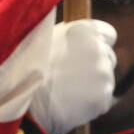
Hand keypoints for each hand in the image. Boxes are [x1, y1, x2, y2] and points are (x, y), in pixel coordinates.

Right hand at [29, 19, 117, 133]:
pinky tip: (72, 103)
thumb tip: (80, 34)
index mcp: (85, 30)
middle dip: (94, 66)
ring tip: (68, 91)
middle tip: (71, 76)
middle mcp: (99, 50)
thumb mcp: (46, 38)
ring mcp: (104, 75)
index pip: (109, 33)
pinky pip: (103, 100)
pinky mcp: (104, 98)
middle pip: (108, 57)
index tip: (86, 53)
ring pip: (105, 80)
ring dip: (93, 85)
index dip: (98, 43)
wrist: (23, 102)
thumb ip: (70, 35)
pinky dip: (92, 103)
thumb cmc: (28, 68)